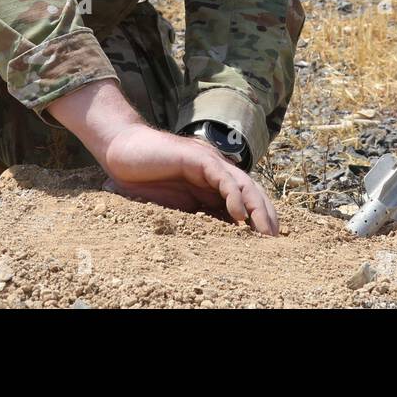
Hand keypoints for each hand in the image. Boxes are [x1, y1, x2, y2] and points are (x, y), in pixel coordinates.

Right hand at [101, 124, 279, 235]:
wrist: (121, 151)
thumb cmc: (143, 178)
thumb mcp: (173, 204)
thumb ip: (194, 216)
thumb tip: (213, 245)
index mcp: (211, 185)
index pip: (244, 202)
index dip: (258, 220)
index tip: (267, 244)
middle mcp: (216, 172)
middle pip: (251, 193)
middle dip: (266, 216)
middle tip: (275, 241)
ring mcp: (208, 162)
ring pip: (243, 184)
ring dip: (257, 208)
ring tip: (265, 232)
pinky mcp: (197, 158)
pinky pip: (222, 177)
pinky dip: (232, 195)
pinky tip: (238, 215)